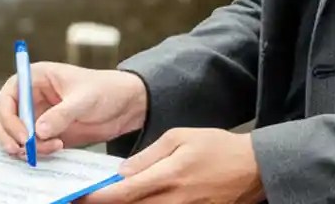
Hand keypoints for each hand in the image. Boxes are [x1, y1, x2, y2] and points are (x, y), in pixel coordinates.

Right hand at [0, 62, 146, 156]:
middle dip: (9, 135)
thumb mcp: (84, 100)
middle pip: (2, 117)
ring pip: (14, 134)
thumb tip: (38, 131)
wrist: (124, 106)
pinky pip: (29, 144)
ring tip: (51, 147)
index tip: (24, 137)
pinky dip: (36, 151)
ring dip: (25, 146)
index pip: (7, 97)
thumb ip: (61, 114)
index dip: (9, 118)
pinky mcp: (45, 131)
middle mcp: (30, 95)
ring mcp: (36, 114)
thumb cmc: (105, 90)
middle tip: (22, 151)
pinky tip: (56, 147)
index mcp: (35, 78)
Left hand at [81, 128, 264, 203]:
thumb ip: (148, 156)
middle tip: (84, 200)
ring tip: (108, 200)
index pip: (125, 192)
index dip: (99, 198)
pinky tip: (135, 201)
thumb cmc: (216, 146)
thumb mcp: (180, 137)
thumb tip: (122, 172)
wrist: (253, 168)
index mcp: (169, 175)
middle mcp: (175, 199)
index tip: (80, 197)